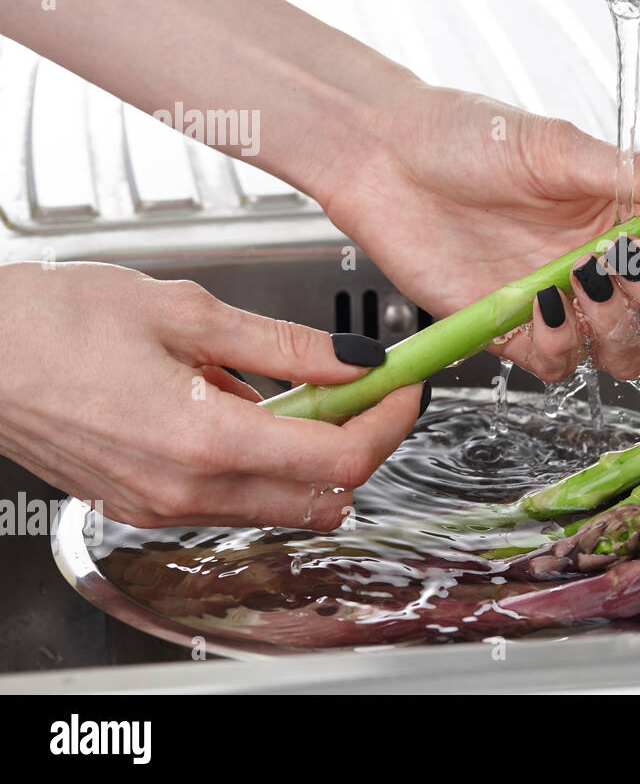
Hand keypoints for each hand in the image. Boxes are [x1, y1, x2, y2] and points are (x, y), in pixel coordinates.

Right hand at [0, 261, 422, 529]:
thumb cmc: (55, 323)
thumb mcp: (187, 312)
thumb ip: (285, 345)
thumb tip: (358, 361)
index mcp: (206, 441)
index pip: (342, 458)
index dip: (389, 421)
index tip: (404, 386)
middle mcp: (187, 491)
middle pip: (324, 498)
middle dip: (359, 444)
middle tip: (361, 389)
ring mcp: (163, 508)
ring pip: (282, 507)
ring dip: (311, 458)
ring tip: (295, 390)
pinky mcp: (143, 506)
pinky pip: (233, 502)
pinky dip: (263, 466)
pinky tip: (239, 409)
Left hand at [319, 84, 639, 381]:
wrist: (383, 161)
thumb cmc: (465, 138)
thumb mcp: (556, 146)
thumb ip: (632, 172)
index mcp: (624, 212)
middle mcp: (603, 264)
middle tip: (634, 267)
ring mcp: (565, 304)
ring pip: (629, 354)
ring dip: (619, 328)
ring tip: (580, 278)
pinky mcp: (518, 333)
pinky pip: (563, 366)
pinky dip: (563, 345)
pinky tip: (540, 305)